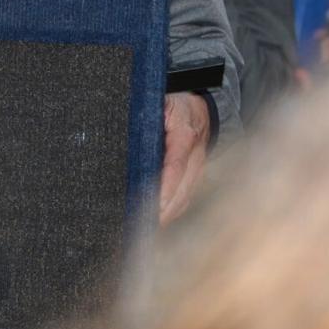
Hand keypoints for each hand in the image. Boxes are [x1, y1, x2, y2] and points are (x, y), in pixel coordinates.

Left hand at [158, 92, 209, 225]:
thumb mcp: (161, 100)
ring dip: (170, 213)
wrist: (198, 103)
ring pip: (187, 196)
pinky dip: (175, 208)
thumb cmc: (174, 101)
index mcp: (184, 134)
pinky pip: (188, 195)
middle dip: (165, 210)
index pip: (175, 166)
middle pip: (182, 189)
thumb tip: (129, 131)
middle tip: (146, 226)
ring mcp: (199, 165)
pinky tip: (161, 219)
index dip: (165, 189)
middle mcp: (196, 153)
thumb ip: (147, 116)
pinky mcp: (197, 173)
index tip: (154, 206)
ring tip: (150, 228)